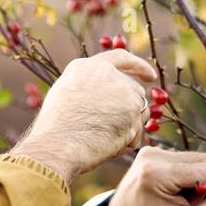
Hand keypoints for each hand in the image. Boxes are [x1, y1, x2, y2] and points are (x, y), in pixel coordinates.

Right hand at [9, 49, 157, 184]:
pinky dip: (126, 142)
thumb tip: (104, 95)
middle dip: (130, 108)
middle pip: (134, 89)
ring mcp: (124, 91)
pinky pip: (136, 132)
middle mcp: (109, 74)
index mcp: (88, 67)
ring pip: (139, 111)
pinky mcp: (134, 111)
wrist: (57, 146)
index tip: (150, 76)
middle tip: (115, 129)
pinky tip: (106, 147)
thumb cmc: (54, 130)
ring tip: (102, 140)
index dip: (138, 66)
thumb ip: (87, 88)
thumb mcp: (64, 96)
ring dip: (128, 126)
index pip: (121, 58)